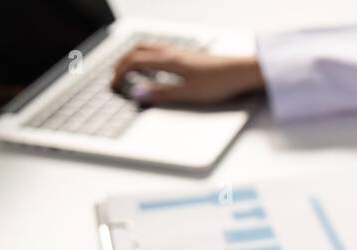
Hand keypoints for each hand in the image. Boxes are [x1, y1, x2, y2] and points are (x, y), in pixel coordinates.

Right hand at [111, 43, 263, 105]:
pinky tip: (155, 65)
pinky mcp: (190, 56)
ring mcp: (182, 52)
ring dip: (135, 56)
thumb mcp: (187, 94)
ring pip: (149, 48)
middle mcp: (173, 52)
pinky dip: (149, 55)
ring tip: (129, 67)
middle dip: (122, 62)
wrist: (244, 72)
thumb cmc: (220, 82)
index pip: (135, 62)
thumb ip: (161, 94)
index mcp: (169, 60)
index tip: (113, 85)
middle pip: (139, 51)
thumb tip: (137, 94)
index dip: (120, 73)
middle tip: (114, 75)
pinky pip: (161, 50)